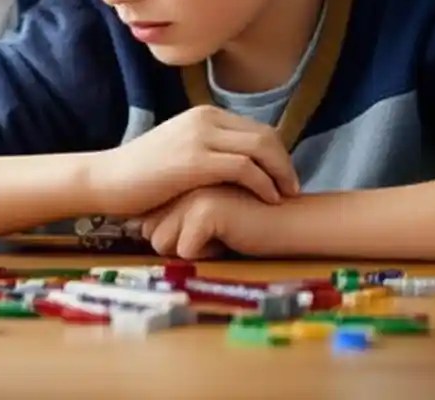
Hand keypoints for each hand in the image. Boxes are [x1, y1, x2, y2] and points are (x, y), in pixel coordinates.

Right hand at [91, 105, 298, 216]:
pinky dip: (264, 184)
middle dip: (284, 162)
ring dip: (280, 173)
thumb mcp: (179, 153)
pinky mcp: (196, 160)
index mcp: (203, 115)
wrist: (107, 180)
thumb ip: (207, 152)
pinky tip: (268, 200)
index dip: (277, 153)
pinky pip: (245, 168)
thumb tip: (236, 168)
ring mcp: (200, 137)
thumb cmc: (140, 175)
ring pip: (261, 148)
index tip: (283, 177)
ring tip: (286, 195)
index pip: (256, 128)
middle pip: (265, 135)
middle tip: (292, 187)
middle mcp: (205, 119)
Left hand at [137, 186, 264, 259]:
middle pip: (150, 235)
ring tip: (222, 236)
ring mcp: (191, 192)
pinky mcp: (205, 209)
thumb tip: (144, 230)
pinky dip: (206, 255)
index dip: (174, 238)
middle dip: (177, 245)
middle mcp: (180, 183)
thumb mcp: (205, 213)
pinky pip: (185, 251)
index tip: (204, 231)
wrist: (290, 220)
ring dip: (191, 250)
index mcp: (179, 179)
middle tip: (214, 235)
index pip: (148, 225)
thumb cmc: (249, 221)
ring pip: (162, 244)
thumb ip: (177, 215)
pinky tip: (230, 240)